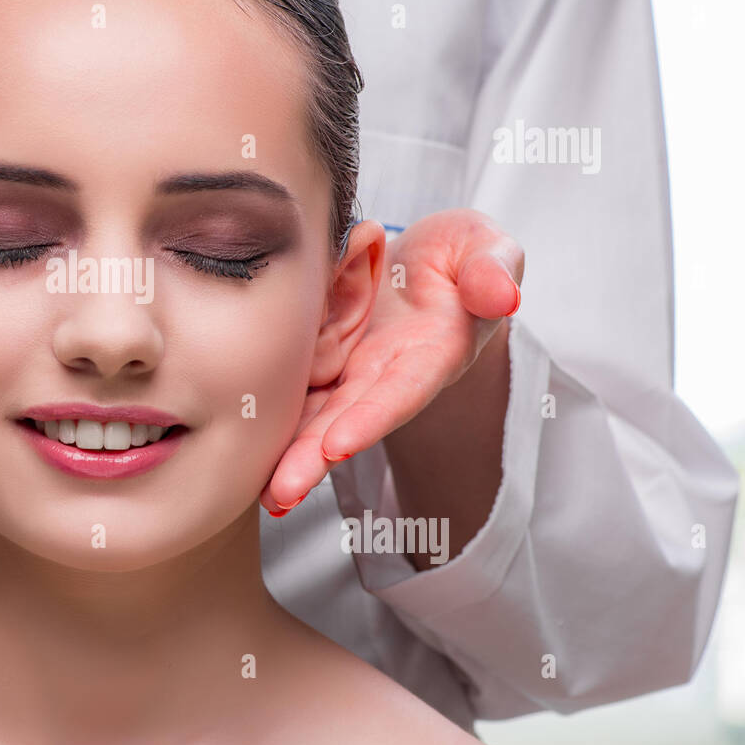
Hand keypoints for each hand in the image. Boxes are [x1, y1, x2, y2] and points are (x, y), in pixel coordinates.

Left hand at [261, 209, 523, 513]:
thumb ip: (492, 269)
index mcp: (431, 351)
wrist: (422, 259)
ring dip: (288, 455)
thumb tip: (502, 294)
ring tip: (262, 494)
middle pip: (348, 420)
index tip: (338, 446)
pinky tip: (242, 454)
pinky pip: (291, 391)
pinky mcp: (319, 361)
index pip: (399, 389)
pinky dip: (269, 421)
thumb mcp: (485, 250)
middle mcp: (385, 373)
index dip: (371, 417)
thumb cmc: (459, 256)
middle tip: (282, 492)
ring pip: (314, 417)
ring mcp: (349, 370)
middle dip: (314, 458)